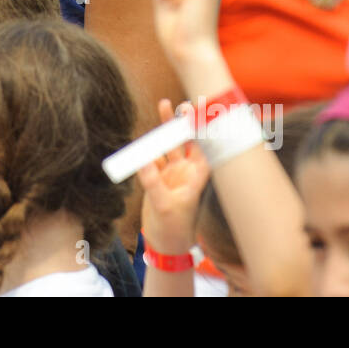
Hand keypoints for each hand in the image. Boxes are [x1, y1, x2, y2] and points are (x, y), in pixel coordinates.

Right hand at [137, 99, 210, 254]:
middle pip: (187, 140)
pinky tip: (147, 132)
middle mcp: (188, 171)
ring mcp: (174, 172)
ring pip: (170, 144)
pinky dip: (150, 145)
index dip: (204, 129)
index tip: (197, 110)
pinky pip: (154, 155)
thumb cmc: (173, 229)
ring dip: (166, 127)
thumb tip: (143, 162)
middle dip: (183, 121)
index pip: (205, 148)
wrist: (164, 244)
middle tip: (178, 103)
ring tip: (164, 104)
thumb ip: (153, 183)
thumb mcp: (163, 207)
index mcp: (197, 177)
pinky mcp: (159, 176)